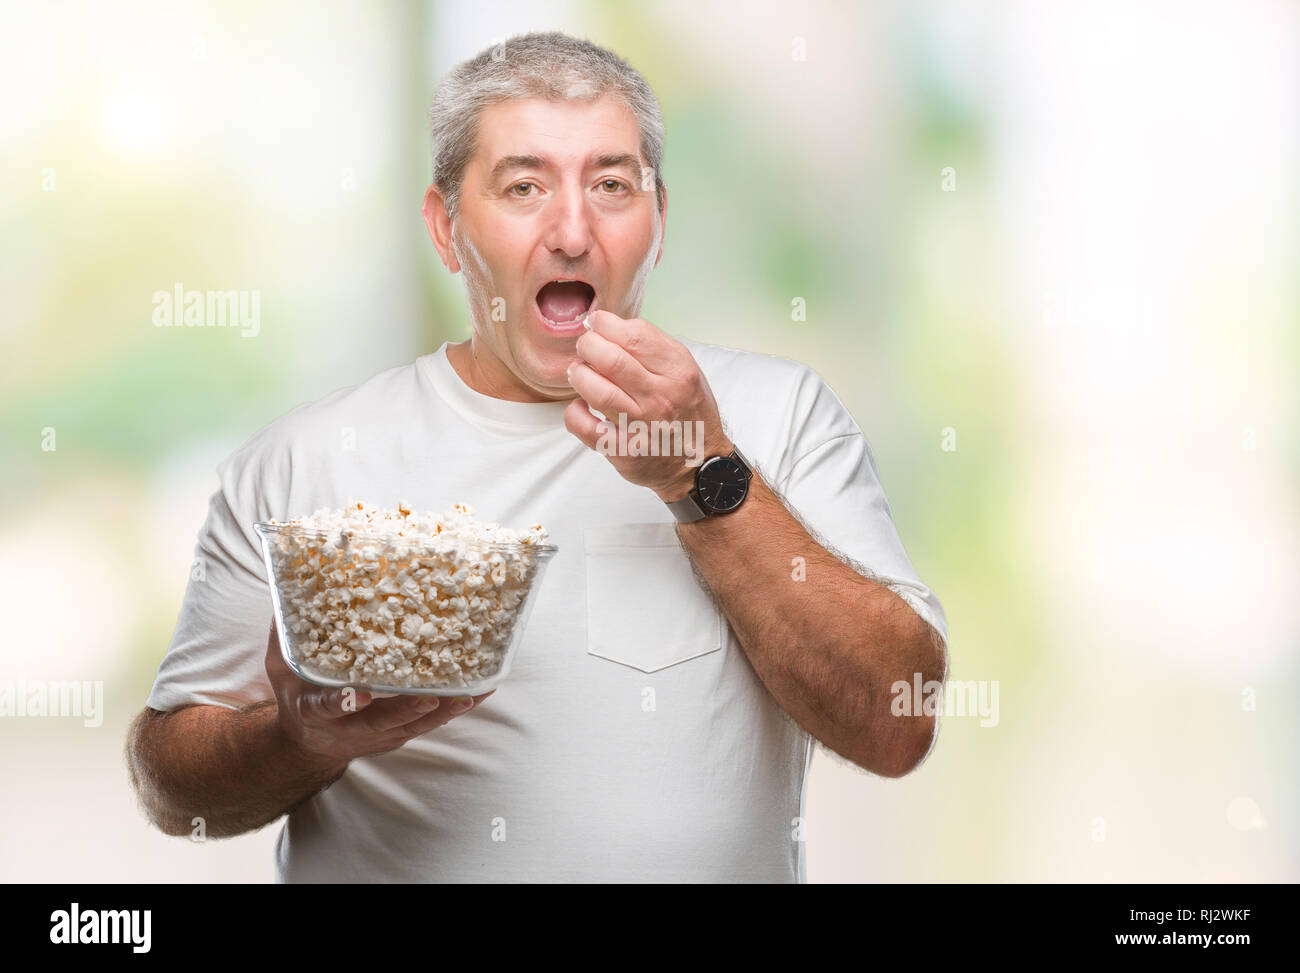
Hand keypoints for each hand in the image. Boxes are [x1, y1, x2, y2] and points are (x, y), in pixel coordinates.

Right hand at [263, 620, 492, 767]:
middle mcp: (350, 729)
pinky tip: (480, 692)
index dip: (341, 703)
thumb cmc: (299, 696)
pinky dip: (454, 708)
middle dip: (406, 710)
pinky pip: (430, 722)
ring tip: (471, 694)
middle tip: (429, 697)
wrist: (312, 743)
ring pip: (414, 725)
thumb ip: (284, 635)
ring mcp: (379, 735)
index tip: (355, 695)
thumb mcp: (284, 669)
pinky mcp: (401, 734)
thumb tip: (288, 587)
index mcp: (316, 712)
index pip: (326, 708)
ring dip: (442, 711)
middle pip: (381, 722)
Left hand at [563, 310, 732, 501]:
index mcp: (678, 372)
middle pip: (610, 359)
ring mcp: (641, 426)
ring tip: (578, 372)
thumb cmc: (688, 413)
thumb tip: (610, 327)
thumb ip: (654, 349)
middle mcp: (661, 397)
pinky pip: (584, 426)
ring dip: (578, 374)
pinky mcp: (623, 451)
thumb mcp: (686, 372)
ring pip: (595, 390)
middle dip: (588, 345)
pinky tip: (581, 405)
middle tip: (585, 348)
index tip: (597, 324)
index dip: (606, 324)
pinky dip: (574, 411)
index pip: (635, 335)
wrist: (700, 465)